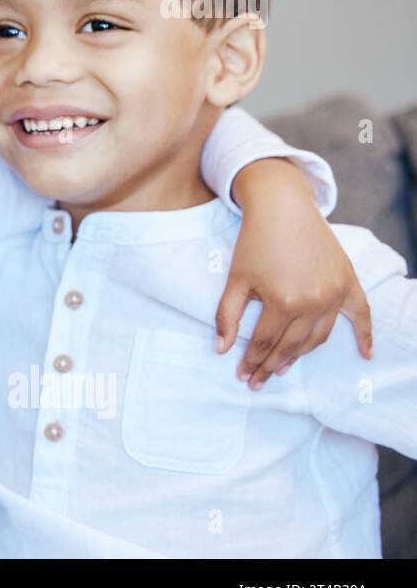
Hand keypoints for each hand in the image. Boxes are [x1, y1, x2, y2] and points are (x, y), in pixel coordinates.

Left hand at [218, 159, 372, 389]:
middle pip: (290, 345)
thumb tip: (221, 349)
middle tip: (258, 380)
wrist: (283, 207)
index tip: (242, 376)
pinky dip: (366, 335)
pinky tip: (366, 355)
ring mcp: (335, 293)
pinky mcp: (349, 283)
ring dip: (301, 355)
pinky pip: (362, 315)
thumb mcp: (235, 279)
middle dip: (271, 365)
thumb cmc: (255, 242)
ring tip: (282, 367)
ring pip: (318, 337)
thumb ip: (226, 316)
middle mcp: (314, 301)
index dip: (251, 362)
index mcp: (284, 301)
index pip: (265, 343)